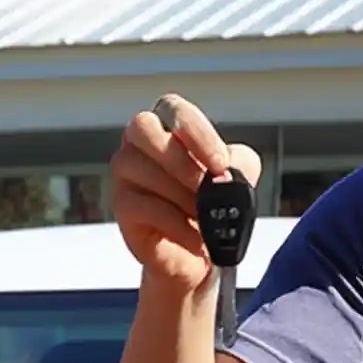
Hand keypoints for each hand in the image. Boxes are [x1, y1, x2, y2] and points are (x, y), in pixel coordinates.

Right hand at [111, 94, 262, 290]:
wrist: (200, 252)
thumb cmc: (215, 203)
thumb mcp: (240, 176)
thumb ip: (240, 163)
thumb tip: (228, 172)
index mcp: (170, 125)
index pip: (174, 109)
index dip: (196, 133)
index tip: (220, 164)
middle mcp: (141, 142)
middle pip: (143, 127)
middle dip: (180, 159)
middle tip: (207, 186)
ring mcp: (126, 172)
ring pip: (144, 170)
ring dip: (184, 197)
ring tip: (206, 217)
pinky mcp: (122, 205)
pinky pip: (144, 207)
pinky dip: (177, 224)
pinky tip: (196, 237)